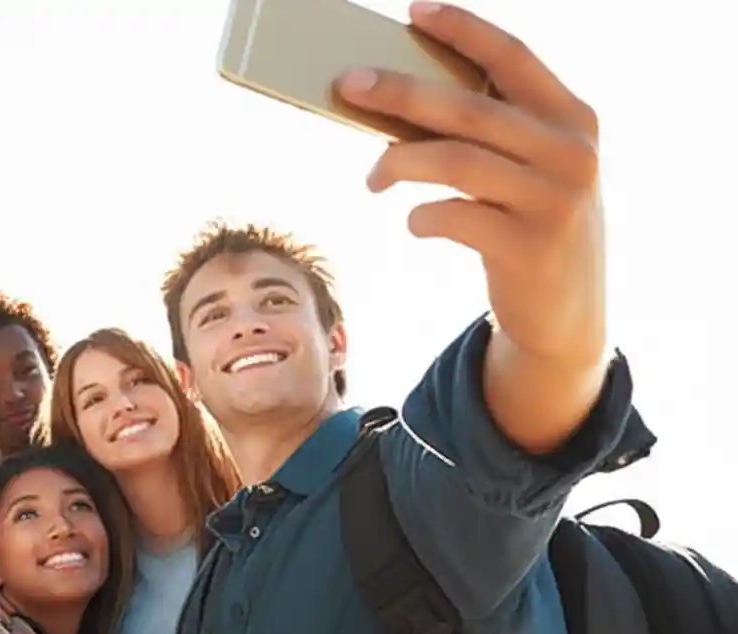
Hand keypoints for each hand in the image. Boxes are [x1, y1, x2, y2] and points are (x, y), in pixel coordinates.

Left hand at [336, 2, 604, 366]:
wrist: (567, 314)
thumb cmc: (532, 223)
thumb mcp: (532, 167)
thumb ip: (491, 131)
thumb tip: (399, 95)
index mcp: (572, 118)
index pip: (513, 56)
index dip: (463, 28)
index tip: (414, 11)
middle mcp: (571, 153)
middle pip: (469, 108)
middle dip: (400, 91)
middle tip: (349, 84)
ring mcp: (553, 201)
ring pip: (455, 161)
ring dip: (398, 162)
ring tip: (373, 177)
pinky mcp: (528, 249)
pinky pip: (452, 216)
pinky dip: (420, 216)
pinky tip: (415, 221)